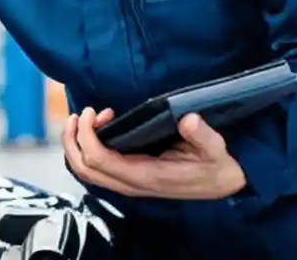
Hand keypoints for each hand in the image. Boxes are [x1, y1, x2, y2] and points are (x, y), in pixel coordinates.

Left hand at [62, 107, 246, 200]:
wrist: (223, 184)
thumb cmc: (215, 165)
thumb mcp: (215, 148)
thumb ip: (202, 135)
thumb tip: (188, 120)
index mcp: (147, 176)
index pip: (100, 160)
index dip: (87, 136)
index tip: (93, 113)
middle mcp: (133, 183)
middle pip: (84, 169)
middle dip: (73, 140)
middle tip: (79, 114)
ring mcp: (130, 183)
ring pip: (88, 172)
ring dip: (77, 145)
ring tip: (84, 119)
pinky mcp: (131, 178)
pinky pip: (98, 169)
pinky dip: (88, 149)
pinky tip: (98, 129)